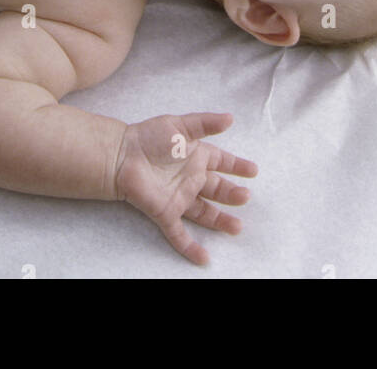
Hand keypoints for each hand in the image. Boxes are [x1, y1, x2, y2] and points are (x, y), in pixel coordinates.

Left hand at [114, 112, 257, 265]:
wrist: (122, 155)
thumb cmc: (150, 137)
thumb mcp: (180, 125)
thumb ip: (206, 123)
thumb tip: (231, 118)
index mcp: (196, 156)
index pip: (222, 162)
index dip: (237, 166)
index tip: (254, 170)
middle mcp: (191, 178)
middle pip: (217, 189)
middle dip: (233, 194)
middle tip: (246, 197)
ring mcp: (179, 197)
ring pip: (205, 214)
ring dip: (221, 221)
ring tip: (237, 227)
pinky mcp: (166, 213)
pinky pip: (179, 234)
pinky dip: (191, 248)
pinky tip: (204, 259)